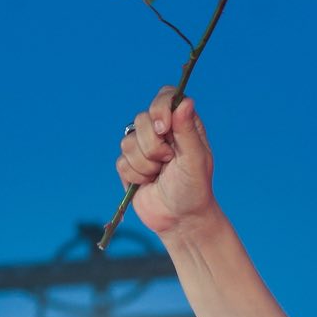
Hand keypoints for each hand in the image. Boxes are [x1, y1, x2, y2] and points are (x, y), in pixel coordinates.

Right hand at [116, 87, 216, 236]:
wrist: (180, 219)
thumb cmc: (194, 189)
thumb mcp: (196, 160)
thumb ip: (187, 131)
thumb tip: (185, 102)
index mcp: (182, 124)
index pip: (165, 97)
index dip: (159, 109)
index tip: (163, 128)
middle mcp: (161, 131)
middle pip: (141, 120)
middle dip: (153, 146)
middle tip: (169, 162)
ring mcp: (143, 147)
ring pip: (127, 142)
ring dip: (145, 164)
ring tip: (160, 175)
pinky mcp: (129, 165)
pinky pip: (121, 161)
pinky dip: (136, 175)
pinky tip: (148, 183)